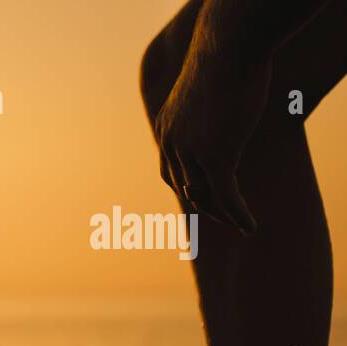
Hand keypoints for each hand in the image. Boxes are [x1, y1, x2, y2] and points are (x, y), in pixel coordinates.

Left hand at [153, 47, 268, 233]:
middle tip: (224, 220)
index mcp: (165, 130)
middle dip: (205, 207)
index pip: (170, 173)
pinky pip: (225, 195)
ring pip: (206, 196)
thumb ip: (205, 108)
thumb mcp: (207, 88)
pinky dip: (237, 214)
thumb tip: (218, 113)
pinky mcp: (215, 156)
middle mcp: (171, 145)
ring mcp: (190, 153)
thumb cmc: (224, 60)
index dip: (186, 191)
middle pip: (186, 189)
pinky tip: (250, 226)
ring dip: (224, 215)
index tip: (200, 203)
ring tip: (241, 226)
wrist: (228, 50)